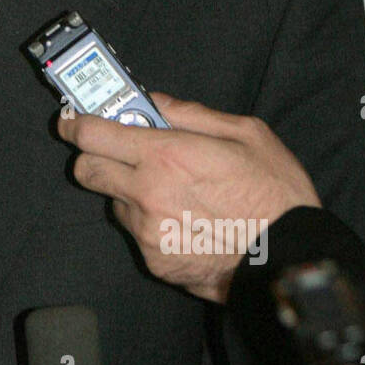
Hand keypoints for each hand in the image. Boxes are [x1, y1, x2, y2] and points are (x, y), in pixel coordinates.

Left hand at [55, 93, 319, 302]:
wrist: (292, 258)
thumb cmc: (275, 193)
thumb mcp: (245, 134)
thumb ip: (190, 114)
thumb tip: (153, 102)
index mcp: (166, 156)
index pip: (92, 135)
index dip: (76, 123)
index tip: (72, 119)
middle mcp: (147, 195)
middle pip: (86, 170)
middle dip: (95, 157)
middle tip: (120, 153)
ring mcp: (147, 233)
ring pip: (114, 203)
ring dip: (130, 194)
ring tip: (176, 195)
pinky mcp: (155, 262)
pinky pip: (138, 234)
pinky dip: (152, 225)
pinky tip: (187, 223)